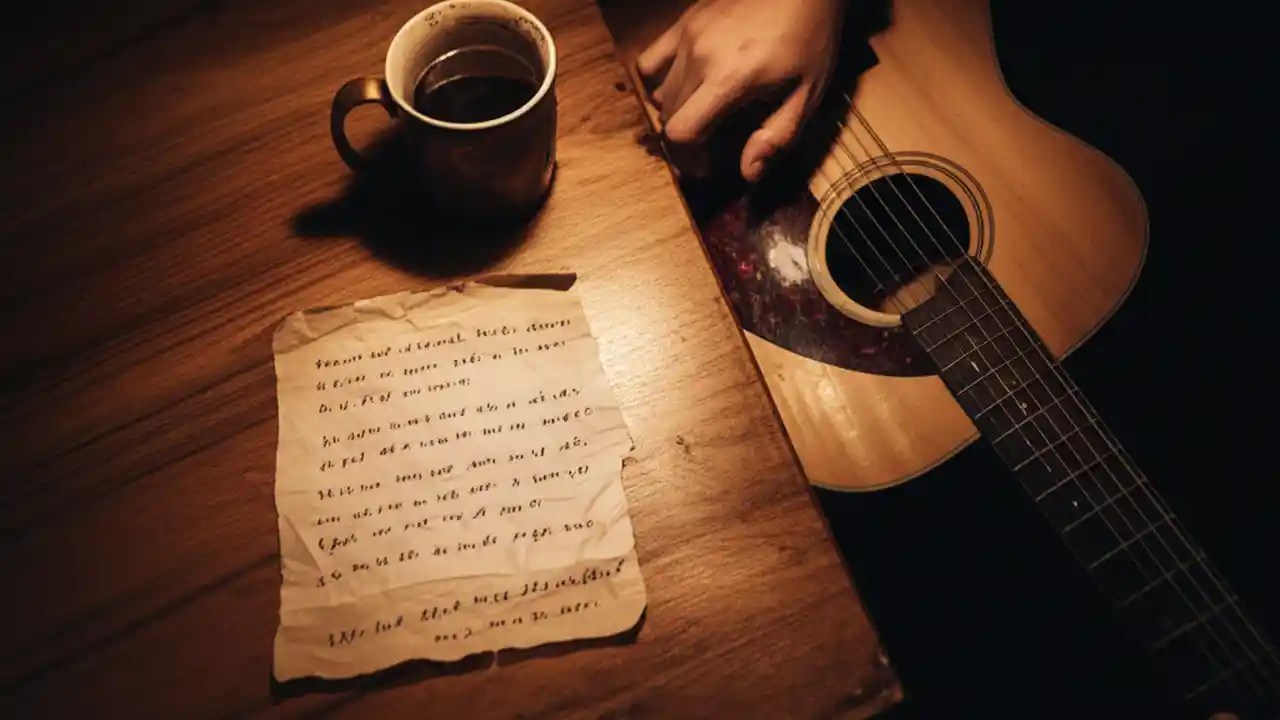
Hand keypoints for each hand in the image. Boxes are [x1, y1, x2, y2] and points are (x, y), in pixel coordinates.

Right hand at [637, 0, 845, 181]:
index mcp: (730, 79)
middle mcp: (699, 57)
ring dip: (676, 113)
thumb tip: (748, 174)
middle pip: (669, 118)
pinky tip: (682, 86)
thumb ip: (776, 135)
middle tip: (713, 144)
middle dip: (688, 140)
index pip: (682, 132)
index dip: (690, 159)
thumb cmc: (810, 37)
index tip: (709, 164)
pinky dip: (658, 82)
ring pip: (659, 93)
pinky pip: (650, 62)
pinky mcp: (682, 22)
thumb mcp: (807, 93)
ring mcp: (687, 36)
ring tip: (703, 114)